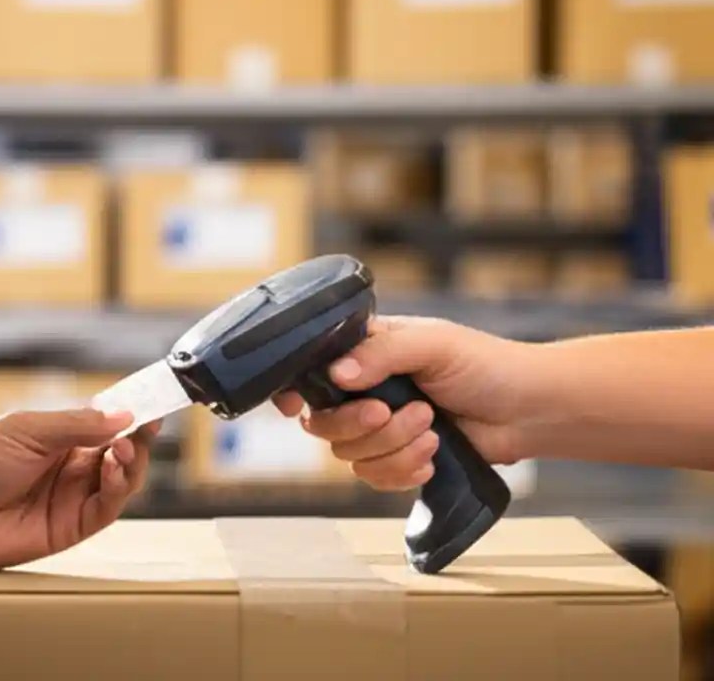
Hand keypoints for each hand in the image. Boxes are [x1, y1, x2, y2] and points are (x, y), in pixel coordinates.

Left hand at [0, 409, 156, 570]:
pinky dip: (118, 488)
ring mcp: (73, 497)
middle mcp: (71, 466)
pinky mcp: (72, 527)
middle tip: (149, 423)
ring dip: (131, 461)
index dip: (130, 413)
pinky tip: (113, 470)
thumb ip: (76, 424)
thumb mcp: (26, 430)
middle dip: (139, 437)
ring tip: (124, 448)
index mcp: (59, 437)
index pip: (106, 422)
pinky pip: (107, 508)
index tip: (153, 400)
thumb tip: (124, 415)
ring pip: (122, 480)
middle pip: (121, 451)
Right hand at [275, 317, 537, 490]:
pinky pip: (375, 477)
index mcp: (365, 353)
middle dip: (359, 425)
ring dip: (392, 448)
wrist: (530, 410)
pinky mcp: (398, 459)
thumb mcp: (433, 345)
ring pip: (350, 455)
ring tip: (432, 431)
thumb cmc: (487, 365)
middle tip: (395, 412)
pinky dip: (402, 471)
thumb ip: (381, 354)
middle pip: (323, 422)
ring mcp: (380, 428)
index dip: (294, 391)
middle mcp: (364, 391)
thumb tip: (336, 375)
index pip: (309, 371)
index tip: (295, 406)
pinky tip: (430, 457)